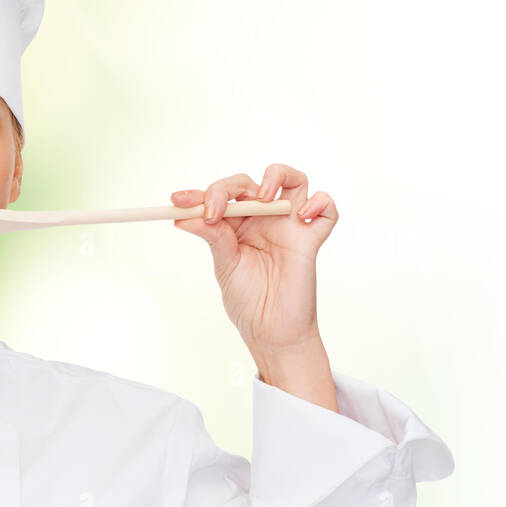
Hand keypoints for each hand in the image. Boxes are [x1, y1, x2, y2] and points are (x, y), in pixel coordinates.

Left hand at [170, 164, 336, 362]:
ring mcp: (290, 225)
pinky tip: (302, 216)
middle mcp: (264, 219)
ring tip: (263, 197)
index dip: (200, 194)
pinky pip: (327, 209)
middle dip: (228, 189)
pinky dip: (320, 203)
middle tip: (215, 210)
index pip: (222, 197)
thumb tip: (184, 216)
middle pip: (252, 183)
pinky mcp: (311, 238)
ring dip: (278, 176)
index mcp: (238, 225)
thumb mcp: (225, 266)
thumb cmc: (248, 300)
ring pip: (294, 180)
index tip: (177, 200)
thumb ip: (213, 237)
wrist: (271, 330)